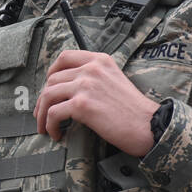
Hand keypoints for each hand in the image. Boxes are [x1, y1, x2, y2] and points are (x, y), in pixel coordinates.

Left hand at [34, 50, 161, 155]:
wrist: (149, 125)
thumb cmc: (132, 110)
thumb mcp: (114, 80)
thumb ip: (94, 77)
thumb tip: (66, 88)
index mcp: (100, 60)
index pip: (64, 57)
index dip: (51, 72)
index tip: (48, 87)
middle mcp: (91, 69)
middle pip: (52, 79)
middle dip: (43, 99)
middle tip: (42, 114)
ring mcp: (86, 85)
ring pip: (48, 96)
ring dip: (42, 114)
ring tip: (45, 127)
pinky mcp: (82, 104)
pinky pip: (53, 113)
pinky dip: (50, 125)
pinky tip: (56, 134)